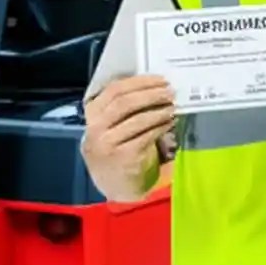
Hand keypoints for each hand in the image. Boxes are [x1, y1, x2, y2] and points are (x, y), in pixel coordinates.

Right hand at [82, 75, 175, 199]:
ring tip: (173, 106)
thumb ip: (121, 108)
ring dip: (159, 110)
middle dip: (151, 94)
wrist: (115, 186)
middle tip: (170, 91)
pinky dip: (161, 127)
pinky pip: (147, 136)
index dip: (139, 82)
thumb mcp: (110, 127)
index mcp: (92, 114)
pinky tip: (170, 123)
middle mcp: (95, 128)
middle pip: (124, 102)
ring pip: (137, 119)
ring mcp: (107, 144)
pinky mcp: (123, 157)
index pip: (114, 90)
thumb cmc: (117, 149)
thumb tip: (153, 86)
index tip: (159, 79)